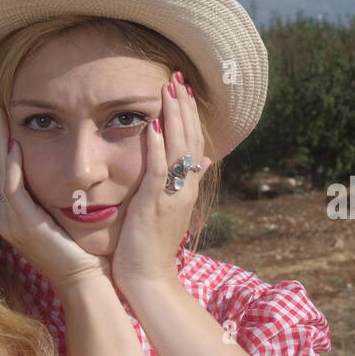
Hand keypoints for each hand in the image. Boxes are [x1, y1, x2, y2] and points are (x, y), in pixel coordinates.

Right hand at [0, 97, 111, 295]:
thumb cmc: (89, 254)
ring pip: (2, 173)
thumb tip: (77, 175)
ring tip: (0, 114)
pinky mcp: (23, 226)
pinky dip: (14, 167)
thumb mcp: (72, 220)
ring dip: (2, 142)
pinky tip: (15, 146)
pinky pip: (14, 190)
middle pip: (0, 167)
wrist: (87, 284)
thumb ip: (66, 197)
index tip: (8, 117)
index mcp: (20, 216)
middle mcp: (10, 218)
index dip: (7, 144)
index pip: (9, 172)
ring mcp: (13, 223)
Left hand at [111, 71, 212, 290]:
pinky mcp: (155, 203)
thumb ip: (186, 182)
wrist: (149, 278)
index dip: (188, 116)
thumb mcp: (172, 209)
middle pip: (189, 139)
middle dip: (183, 107)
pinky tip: (152, 125)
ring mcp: (172, 195)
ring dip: (173, 117)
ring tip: (169, 89)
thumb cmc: (153, 247)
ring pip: (178, 148)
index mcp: (187, 187)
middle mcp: (184, 188)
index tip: (183, 90)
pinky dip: (157, 146)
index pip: (192, 144)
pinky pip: (159, 169)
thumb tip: (204, 160)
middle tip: (178, 77)